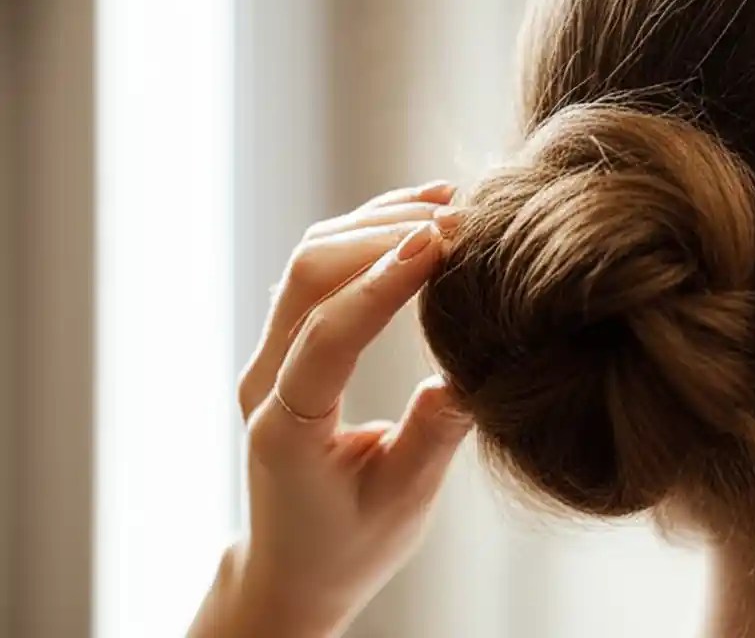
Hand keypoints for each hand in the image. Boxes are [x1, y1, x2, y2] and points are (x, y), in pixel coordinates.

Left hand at [189, 182, 471, 637]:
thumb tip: (471, 372)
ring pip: (308, 262)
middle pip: (307, 275)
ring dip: (374, 223)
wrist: (293, 569)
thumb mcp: (403, 502)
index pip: (328, 333)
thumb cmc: (349, 547)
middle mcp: (265, 381)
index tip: (442, 242)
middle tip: (461, 219)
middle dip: (383, 233)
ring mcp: (269, 358)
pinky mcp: (286, 348)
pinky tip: (413, 219)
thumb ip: (432, 436)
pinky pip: (316, 273)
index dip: (385, 281)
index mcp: (287, 427)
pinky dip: (364, 236)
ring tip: (446, 203)